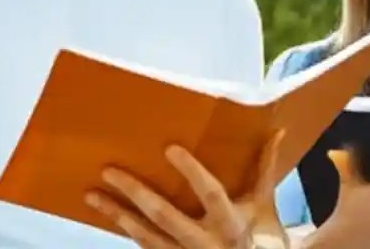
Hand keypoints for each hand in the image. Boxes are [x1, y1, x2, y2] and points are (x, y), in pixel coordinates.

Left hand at [86, 130, 287, 248]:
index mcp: (231, 223)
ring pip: (146, 236)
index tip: (170, 148)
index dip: (191, 172)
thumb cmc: (262, 236)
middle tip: (109, 170)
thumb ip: (266, 169)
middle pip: (165, 216)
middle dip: (135, 193)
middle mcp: (206, 243)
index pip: (210, 193)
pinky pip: (146, 248)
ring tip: (93, 195)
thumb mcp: (264, 204)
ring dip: (118, 215)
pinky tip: (109, 216)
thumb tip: (276, 133)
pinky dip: (126, 232)